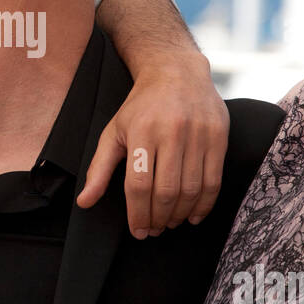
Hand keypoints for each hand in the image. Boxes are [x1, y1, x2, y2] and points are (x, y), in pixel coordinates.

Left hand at [76, 52, 228, 237]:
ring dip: (179, 214)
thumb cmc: (141, 107)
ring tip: (169, 223)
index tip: (138, 231)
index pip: (139, 184)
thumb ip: (99, 168)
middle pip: (166, 191)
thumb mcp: (114, 132)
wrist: (177, 72)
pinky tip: (192, 214)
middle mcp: (171, 132)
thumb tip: (84, 202)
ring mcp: (198, 134)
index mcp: (141, 131)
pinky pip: (214, 180)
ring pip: (191, 189)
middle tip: (154, 230)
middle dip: (158, 218)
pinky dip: (204, 204)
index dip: (138, 214)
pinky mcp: (218, 137)